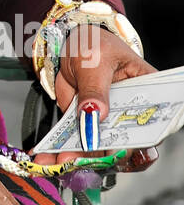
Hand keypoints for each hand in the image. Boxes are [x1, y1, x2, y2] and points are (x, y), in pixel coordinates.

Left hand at [50, 27, 158, 172]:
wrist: (70, 43)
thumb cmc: (94, 44)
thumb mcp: (94, 62)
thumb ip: (94, 89)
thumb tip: (95, 114)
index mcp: (147, 91)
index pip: (153, 121)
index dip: (142, 139)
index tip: (122, 147)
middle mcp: (131, 110)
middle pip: (128, 142)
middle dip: (107, 155)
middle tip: (87, 158)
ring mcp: (108, 119)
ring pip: (101, 147)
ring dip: (82, 159)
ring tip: (62, 162)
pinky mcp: (86, 122)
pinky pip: (78, 141)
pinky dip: (64, 151)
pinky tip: (50, 156)